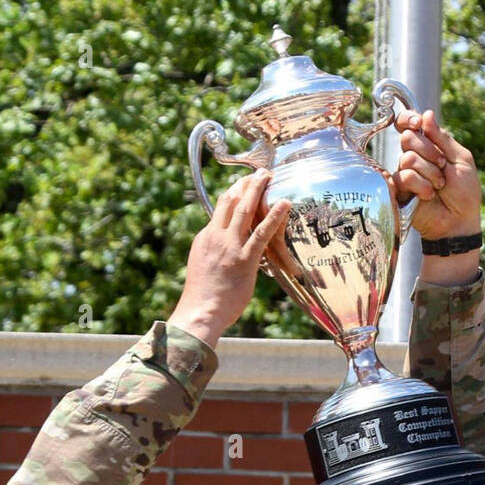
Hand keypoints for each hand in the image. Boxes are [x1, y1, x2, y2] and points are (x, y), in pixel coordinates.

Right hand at [169, 169, 290, 348]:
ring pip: (245, 210)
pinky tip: (284, 203)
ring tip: (269, 176)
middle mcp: (216, 236)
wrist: (200, 311)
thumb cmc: (203, 297)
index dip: (233, 192)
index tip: (243, 183)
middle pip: (231, 201)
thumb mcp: (203, 267)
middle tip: (259, 172)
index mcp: (205, 238)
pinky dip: (274, 216)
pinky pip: (262, 233)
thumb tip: (224, 252)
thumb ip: (214, 253)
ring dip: (258, 190)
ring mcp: (230, 246)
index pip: (220, 208)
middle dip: (246, 184)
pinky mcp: (245, 259)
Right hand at [391, 110, 481, 282]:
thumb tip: (426, 115)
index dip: (409, 119)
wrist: (459, 222)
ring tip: (439, 186)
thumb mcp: (461, 160)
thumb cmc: (464, 193)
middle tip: (442, 166)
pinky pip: (404, 177)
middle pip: (408, 138)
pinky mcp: (399, 192)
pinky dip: (421, 185)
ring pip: (407, 158)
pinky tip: (429, 195)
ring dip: (429, 172)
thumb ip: (443, 138)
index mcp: (429, 146)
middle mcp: (415, 157)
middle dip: (429, 151)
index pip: (409, 124)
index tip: (417, 123)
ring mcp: (406, 174)